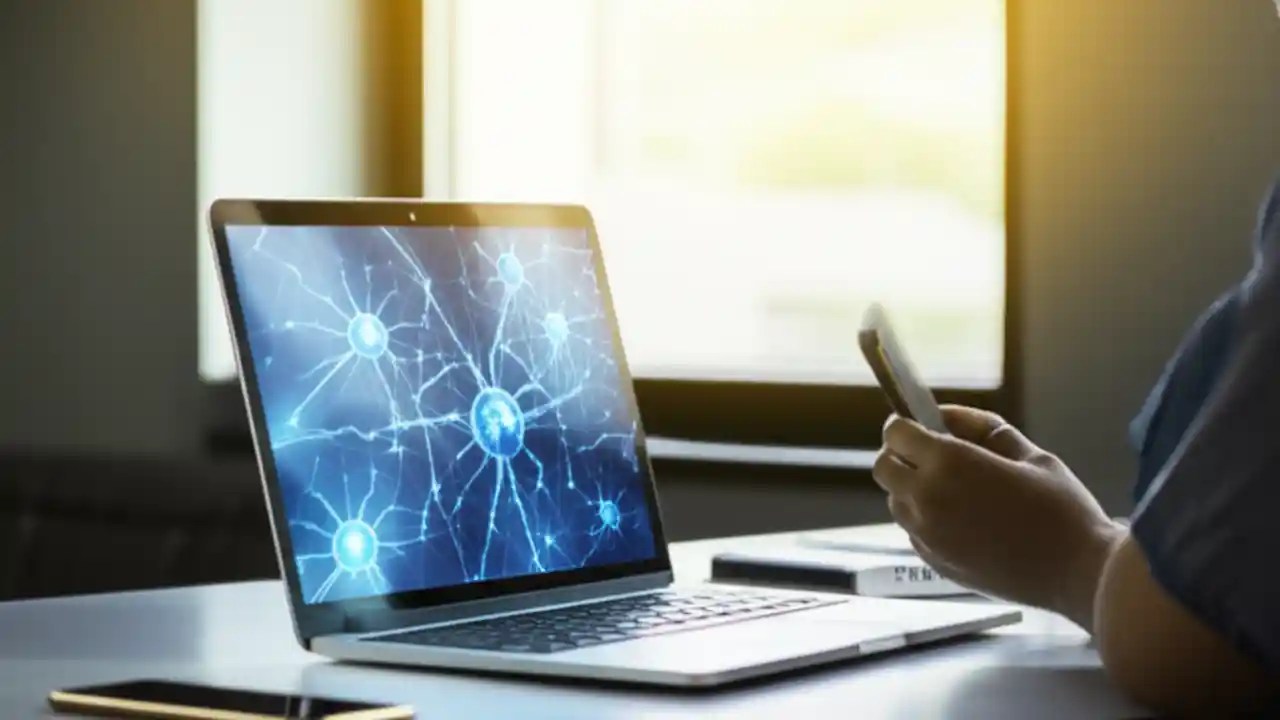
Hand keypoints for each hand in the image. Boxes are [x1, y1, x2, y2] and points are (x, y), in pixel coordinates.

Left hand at [872, 406, 1123, 627]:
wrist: (1079, 574)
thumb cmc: (1062, 508)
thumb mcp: (1029, 454)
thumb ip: (982, 428)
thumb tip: (945, 415)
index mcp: (949, 463)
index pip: (896, 433)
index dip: (905, 425)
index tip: (922, 426)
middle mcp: (927, 497)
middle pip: (884, 467)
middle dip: (901, 455)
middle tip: (933, 456)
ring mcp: (926, 535)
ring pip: (896, 500)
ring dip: (911, 489)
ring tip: (954, 491)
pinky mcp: (934, 562)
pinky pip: (912, 531)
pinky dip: (924, 520)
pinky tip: (962, 522)